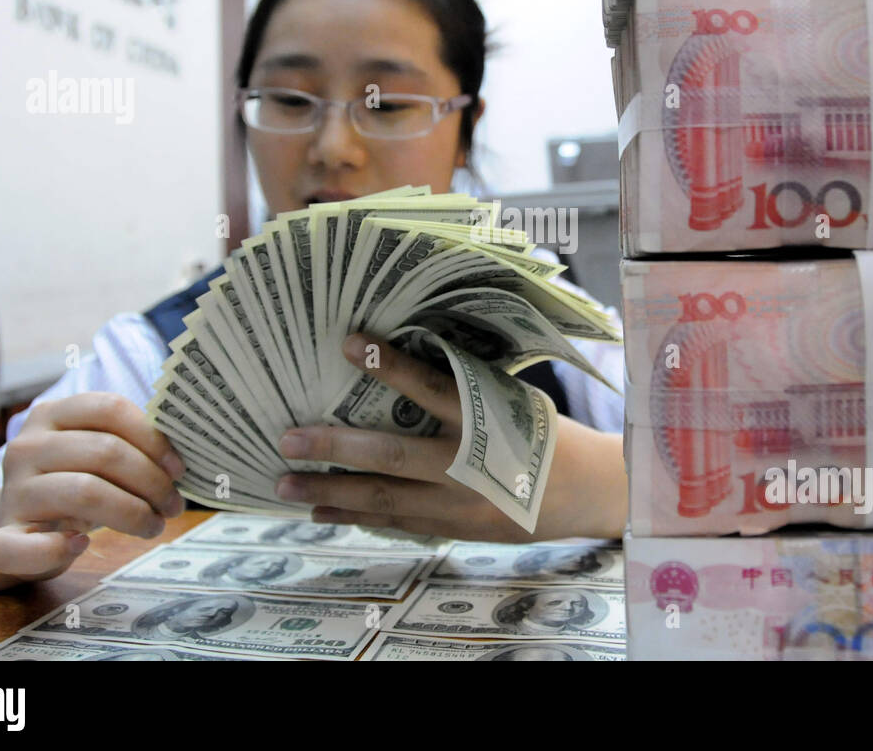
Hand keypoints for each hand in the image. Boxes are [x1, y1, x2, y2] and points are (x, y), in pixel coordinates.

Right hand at [0, 393, 186, 590]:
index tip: (178, 469)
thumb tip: (180, 457)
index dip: (153, 438)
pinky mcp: (0, 539)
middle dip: (152, 481)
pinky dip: (60, 549)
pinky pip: (30, 546)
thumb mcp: (92, 454)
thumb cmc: (70, 483)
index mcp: (51, 415)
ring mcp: (12, 492)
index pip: (109, 409)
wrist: (11, 529)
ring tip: (152, 526)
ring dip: (132, 513)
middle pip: (105, 452)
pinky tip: (83, 544)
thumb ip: (126, 443)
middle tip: (173, 506)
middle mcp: (26, 447)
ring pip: (84, 492)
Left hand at [275, 334, 626, 542]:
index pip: (430, 387)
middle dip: (335, 449)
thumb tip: (401, 372)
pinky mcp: (457, 529)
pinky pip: (399, 524)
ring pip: (385, 500)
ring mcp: (460, 505)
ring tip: (285, 485)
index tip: (346, 343)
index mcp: (485, 420)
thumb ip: (462, 390)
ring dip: (332, 493)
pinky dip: (359, 517)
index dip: (387, 365)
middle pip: (391, 457)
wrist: (587, 491)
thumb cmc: (545, 433)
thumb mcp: (511, 399)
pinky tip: (325, 511)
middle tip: (287, 440)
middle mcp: (469, 465)